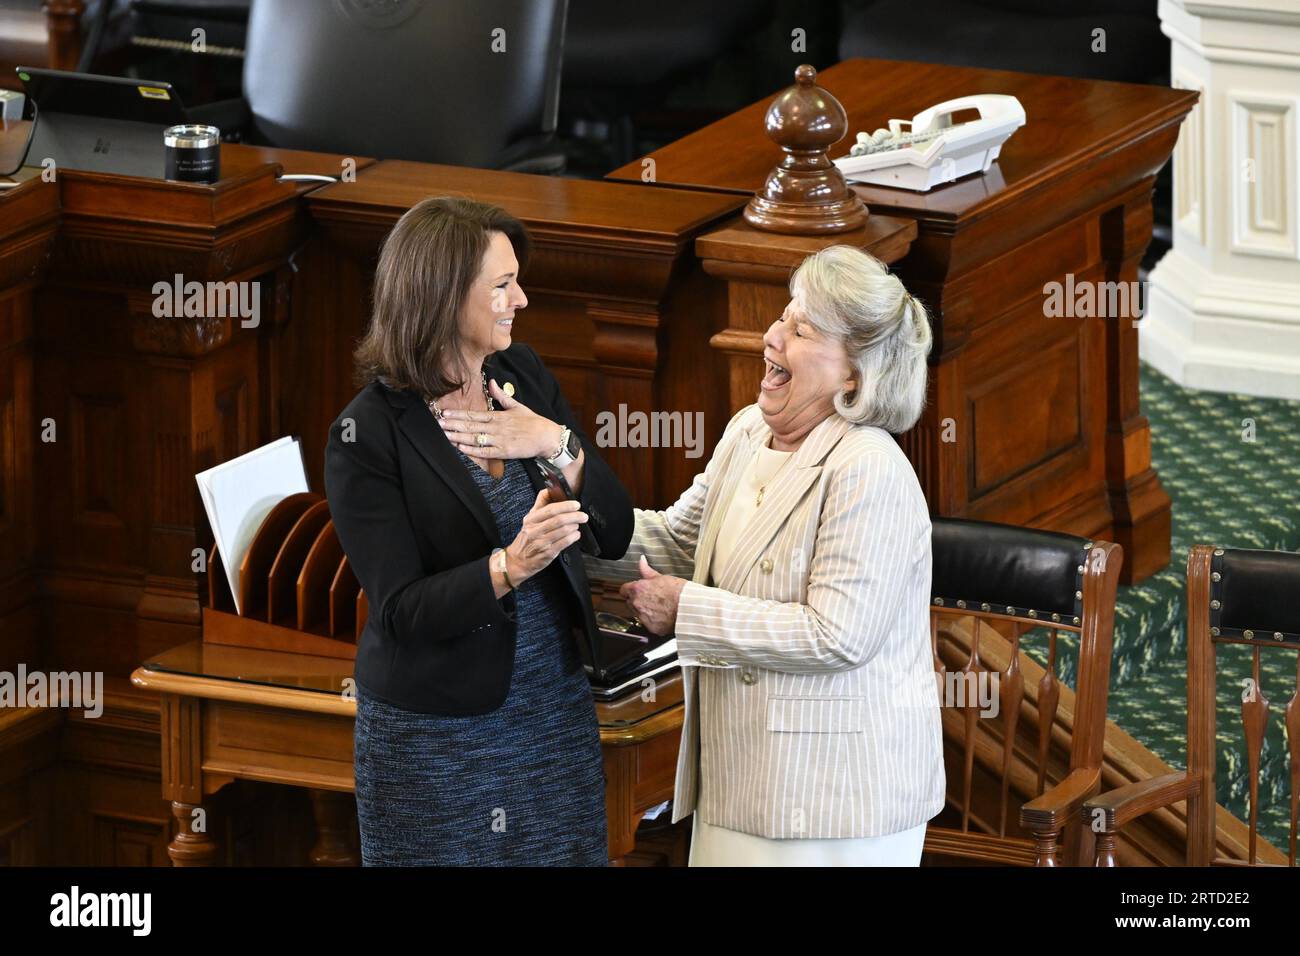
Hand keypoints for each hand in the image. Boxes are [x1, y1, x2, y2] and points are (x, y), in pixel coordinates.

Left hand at [437, 379, 564, 460]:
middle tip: (438, 423)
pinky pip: (485, 451)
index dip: (458, 413)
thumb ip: (501, 395)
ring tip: (444, 434)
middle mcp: (496, 427)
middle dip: (453, 424)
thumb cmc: (533, 422)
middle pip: (470, 425)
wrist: (547, 437)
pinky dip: (472, 450)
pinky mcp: (504, 451)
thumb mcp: (517, 405)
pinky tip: (461, 447)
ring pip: (474, 437)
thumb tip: (491, 381)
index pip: (473, 414)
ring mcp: (499, 439)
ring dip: (458, 436)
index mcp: (498, 416)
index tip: (444, 412)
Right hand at [506, 487, 588, 583]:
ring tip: (577, 524)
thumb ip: (540, 504)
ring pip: (563, 531)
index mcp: (531, 520)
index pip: (550, 510)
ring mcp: (541, 543)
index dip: (565, 506)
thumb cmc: (526, 538)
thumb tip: (548, 489)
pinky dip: (573, 537)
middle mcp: (534, 531)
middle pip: (559, 520)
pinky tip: (575, 534)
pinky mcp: (547, 553)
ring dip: (574, 526)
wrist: (518, 560)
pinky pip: (564, 543)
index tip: (576, 505)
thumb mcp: (529, 519)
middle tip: (583, 515)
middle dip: (574, 516)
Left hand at [619, 556, 685, 635]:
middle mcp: (637, 604)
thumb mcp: (661, 577)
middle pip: (630, 602)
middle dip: (637, 600)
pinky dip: (653, 621)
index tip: (636, 590)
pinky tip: (663, 616)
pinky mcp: (651, 628)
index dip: (630, 589)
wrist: (690, 607)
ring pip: (637, 614)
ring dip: (644, 611)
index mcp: (638, 589)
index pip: (624, 590)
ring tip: (659, 607)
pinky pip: (648, 624)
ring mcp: (643, 617)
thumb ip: (647, 570)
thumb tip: (641, 561)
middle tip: (651, 598)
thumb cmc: (679, 592)